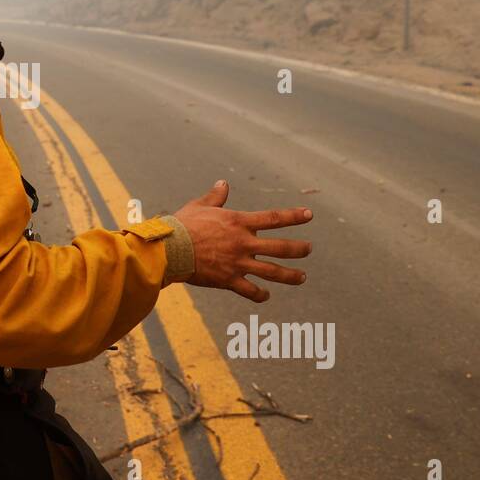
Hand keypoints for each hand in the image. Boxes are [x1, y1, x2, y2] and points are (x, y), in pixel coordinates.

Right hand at [170, 180, 312, 302]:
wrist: (170, 249)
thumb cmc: (183, 225)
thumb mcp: (200, 206)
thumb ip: (216, 196)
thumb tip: (223, 183)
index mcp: (238, 222)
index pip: (273, 218)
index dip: (293, 216)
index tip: (309, 215)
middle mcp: (243, 243)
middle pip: (280, 248)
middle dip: (298, 249)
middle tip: (309, 249)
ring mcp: (238, 263)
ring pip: (272, 272)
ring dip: (290, 275)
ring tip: (303, 277)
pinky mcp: (228, 279)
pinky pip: (249, 290)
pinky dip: (260, 294)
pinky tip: (266, 296)